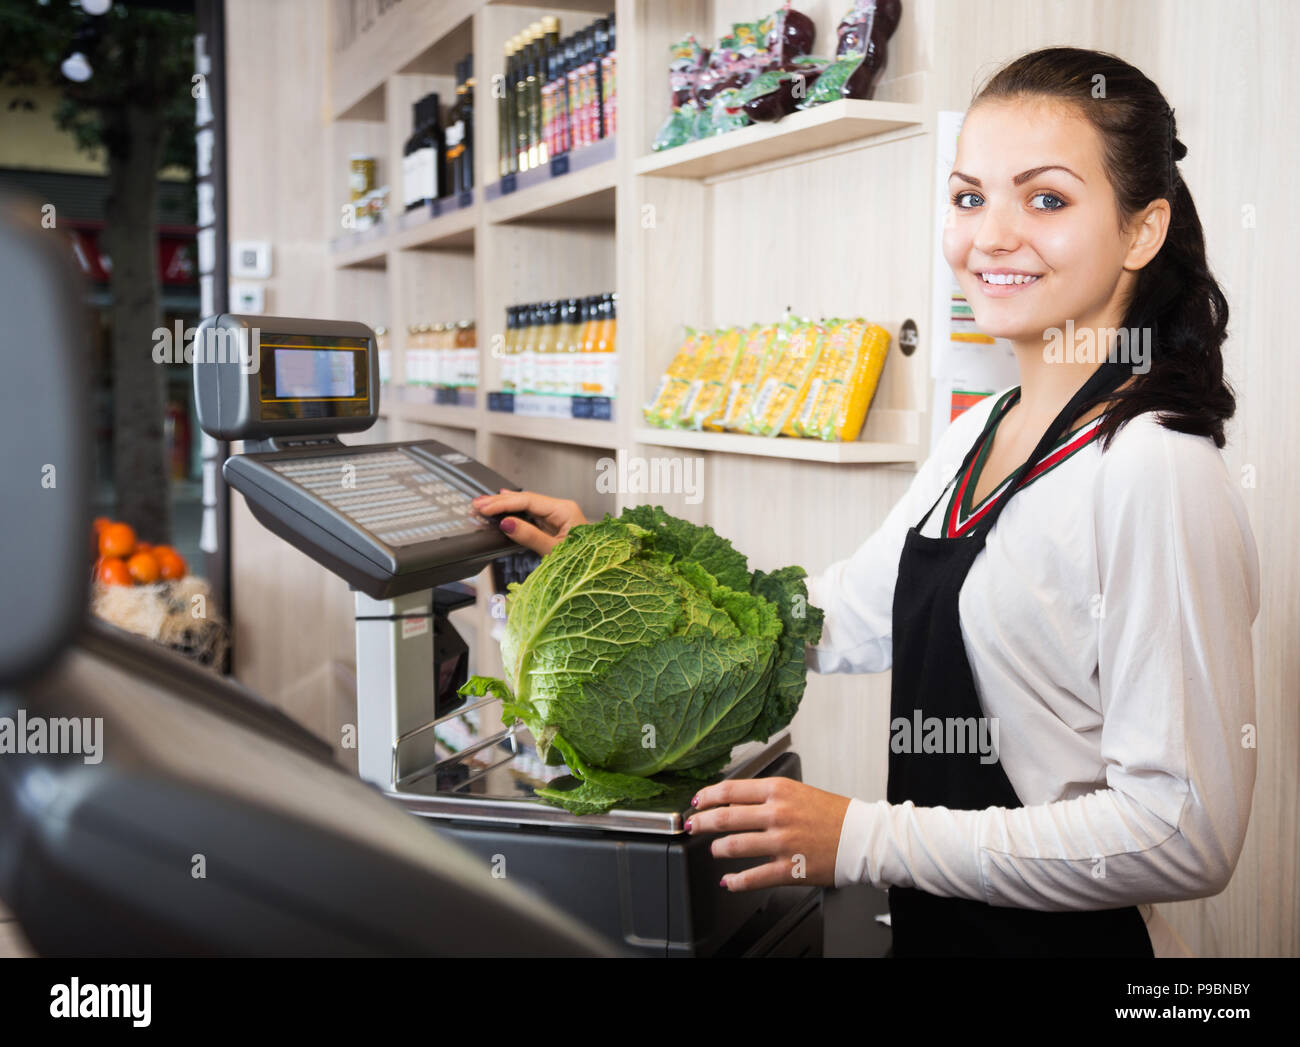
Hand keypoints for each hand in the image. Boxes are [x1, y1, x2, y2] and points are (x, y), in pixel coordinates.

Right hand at [471, 488, 587, 555]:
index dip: (504, 503)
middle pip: (525, 500)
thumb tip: (508, 524)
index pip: (528, 501)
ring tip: (484, 505)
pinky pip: (530, 515)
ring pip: (526, 506)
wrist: (597, 571)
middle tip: (477, 504)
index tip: (485, 508)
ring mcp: (557, 516)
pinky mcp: (553, 525)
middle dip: (500, 502)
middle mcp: (561, 509)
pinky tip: (503, 508)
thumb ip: (530, 536)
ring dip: (504, 506)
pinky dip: (514, 513)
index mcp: (564, 510)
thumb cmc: (586, 561)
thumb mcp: (554, 551)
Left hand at [687, 776, 850, 890]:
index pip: (730, 790)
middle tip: (692, 826)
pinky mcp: (789, 868)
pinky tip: (728, 881)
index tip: (697, 801)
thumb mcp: (797, 792)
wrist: (862, 836)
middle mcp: (777, 814)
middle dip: (701, 823)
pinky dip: (735, 881)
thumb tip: (734, 803)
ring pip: (734, 846)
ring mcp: (782, 842)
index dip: (707, 796)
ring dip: (717, 849)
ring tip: (715, 850)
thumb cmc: (833, 813)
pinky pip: (753, 877)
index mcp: (778, 790)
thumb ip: (767, 796)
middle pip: (725, 817)